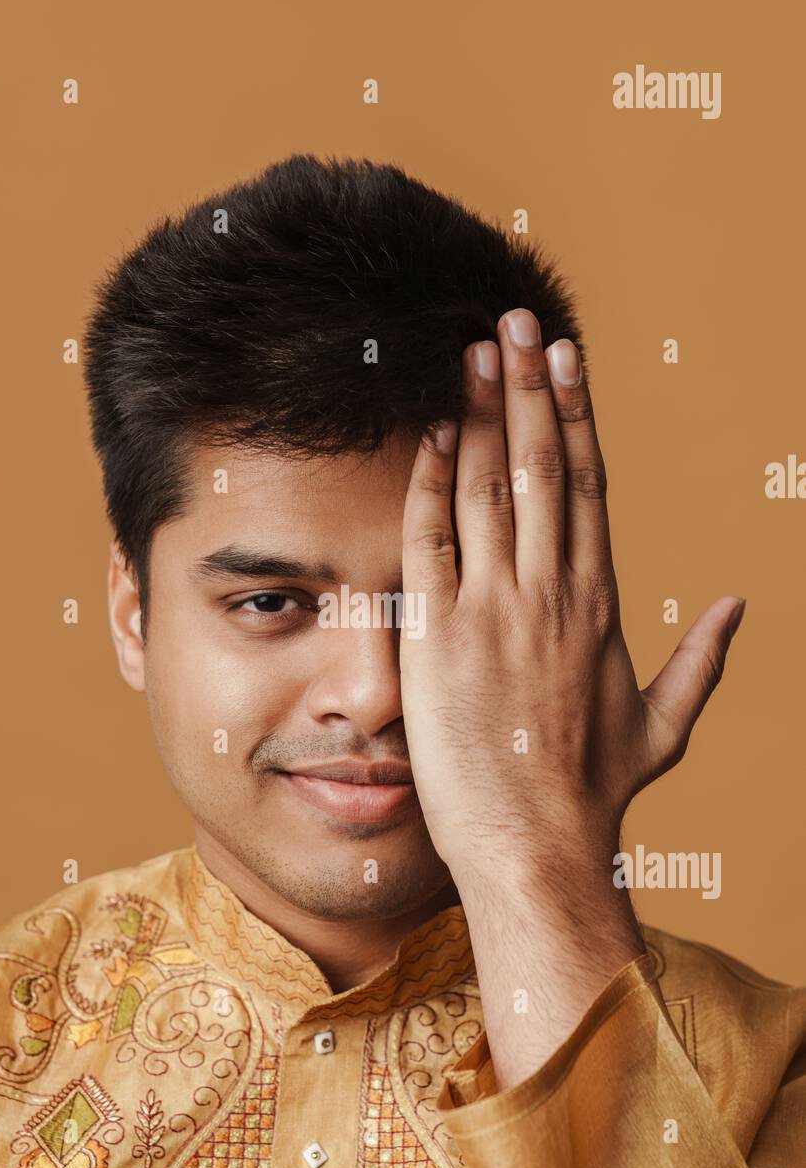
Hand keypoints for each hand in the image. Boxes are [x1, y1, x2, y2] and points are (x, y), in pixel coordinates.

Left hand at [400, 308, 744, 895]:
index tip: (565, 360)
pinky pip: (432, 543)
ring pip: (489, 488)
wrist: (536, 846)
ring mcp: (495, 610)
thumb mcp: (662, 726)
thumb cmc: (593, 793)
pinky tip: (430, 434)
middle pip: (540, 465)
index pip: (589, 485)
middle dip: (526, 386)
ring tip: (470, 351)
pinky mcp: (440, 637)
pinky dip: (431, 485)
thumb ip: (701, 662)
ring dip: (479, 413)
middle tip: (513, 321)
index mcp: (600, 601)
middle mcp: (551, 591)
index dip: (575, 415)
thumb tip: (737, 609)